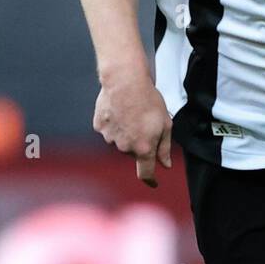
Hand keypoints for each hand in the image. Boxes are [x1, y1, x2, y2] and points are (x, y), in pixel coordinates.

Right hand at [92, 69, 171, 186]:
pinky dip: (114, 123)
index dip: (151, 180)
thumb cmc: (148, 101)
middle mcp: (124, 147)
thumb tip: (165, 165)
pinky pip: (109, 130)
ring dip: (127, 132)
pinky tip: (120, 109)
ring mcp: (110, 137)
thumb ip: (164, 148)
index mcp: (143, 149)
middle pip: (134, 152)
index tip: (154, 182)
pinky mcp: (99, 126)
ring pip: (120, 141)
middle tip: (145, 122)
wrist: (125, 81)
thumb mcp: (165, 124)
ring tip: (132, 112)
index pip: (146, 173)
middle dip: (140, 143)